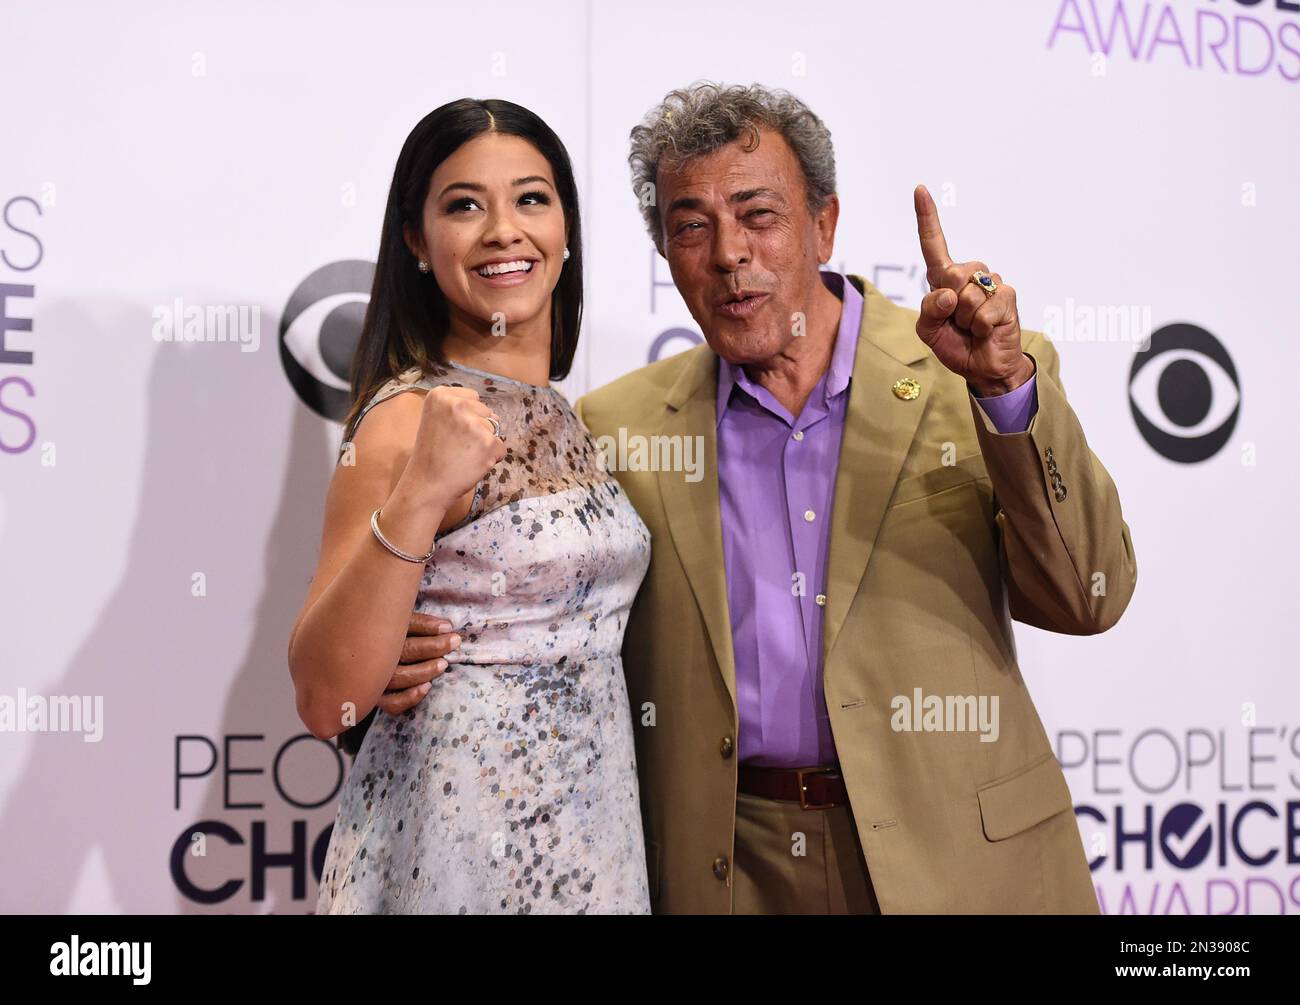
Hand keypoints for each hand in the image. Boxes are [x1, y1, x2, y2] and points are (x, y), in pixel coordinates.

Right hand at [376, 612, 461, 714]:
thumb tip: (447, 626)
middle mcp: (373, 654)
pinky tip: (427, 687)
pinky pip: (392, 703)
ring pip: (398, 677)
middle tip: (454, 641)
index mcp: (378, 631)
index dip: (427, 626)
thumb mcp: (399, 623)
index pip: (403, 626)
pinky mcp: (375, 697)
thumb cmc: (384, 637)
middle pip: (402, 651)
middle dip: (432, 646)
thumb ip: (417, 623)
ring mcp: (373, 678)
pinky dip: (410, 697)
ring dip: (425, 670)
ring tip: (443, 664)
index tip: (448, 627)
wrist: (347, 661)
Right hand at [407, 385, 506, 510]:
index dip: (466, 416)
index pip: (472, 397)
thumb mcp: (436, 421)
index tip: (451, 431)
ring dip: (484, 444)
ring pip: (494, 430)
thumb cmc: (431, 456)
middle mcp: (457, 404)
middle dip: (477, 429)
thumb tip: (495, 416)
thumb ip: (461, 411)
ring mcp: (473, 423)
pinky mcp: (488, 443)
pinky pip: (501, 448)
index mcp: (440, 395)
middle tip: (456, 446)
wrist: (426, 485)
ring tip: (463, 456)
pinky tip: (472, 464)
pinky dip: (492, 458)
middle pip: (485, 412)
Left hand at [912, 184, 1033, 395]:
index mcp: (943, 280)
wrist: (983, 367)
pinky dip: (981, 326)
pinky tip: (986, 330)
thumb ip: (928, 311)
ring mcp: (990, 283)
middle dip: (948, 305)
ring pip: (967, 295)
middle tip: (957, 322)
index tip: (920, 189)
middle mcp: (968, 275)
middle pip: (950, 274)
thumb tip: (948, 293)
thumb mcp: (928, 331)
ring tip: (972, 327)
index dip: (927, 218)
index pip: (933, 245)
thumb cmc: (955, 344)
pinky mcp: (1007, 296)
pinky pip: (985, 309)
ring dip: (965, 319)